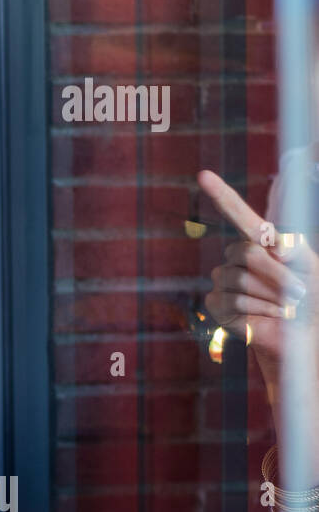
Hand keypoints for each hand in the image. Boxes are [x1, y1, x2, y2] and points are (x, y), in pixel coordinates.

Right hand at [198, 169, 317, 381]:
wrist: (303, 336)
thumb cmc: (310, 299)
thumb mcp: (310, 267)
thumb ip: (294, 248)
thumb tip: (276, 245)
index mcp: (259, 243)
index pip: (237, 213)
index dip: (221, 195)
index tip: (204, 175)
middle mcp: (236, 259)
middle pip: (245, 253)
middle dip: (277, 275)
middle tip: (299, 292)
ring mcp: (223, 281)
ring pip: (241, 279)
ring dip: (272, 298)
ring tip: (284, 309)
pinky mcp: (216, 305)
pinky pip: (233, 301)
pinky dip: (258, 312)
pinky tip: (267, 318)